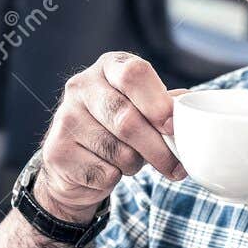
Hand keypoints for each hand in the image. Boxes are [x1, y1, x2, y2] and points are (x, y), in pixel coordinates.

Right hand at [33, 51, 185, 223]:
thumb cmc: (117, 130)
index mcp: (109, 68)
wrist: (73, 165)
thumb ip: (166, 107)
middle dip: (157, 148)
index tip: (173, 128)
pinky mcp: (56, 151)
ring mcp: (65, 118)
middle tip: (174, 166)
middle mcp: (82, 87)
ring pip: (118, 151)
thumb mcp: (142, 110)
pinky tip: (107, 170)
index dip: (158, 103)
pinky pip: (103, 173)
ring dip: (135, 165)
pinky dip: (115, 179)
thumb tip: (191, 110)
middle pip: (127, 119)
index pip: (135, 74)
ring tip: (132, 162)